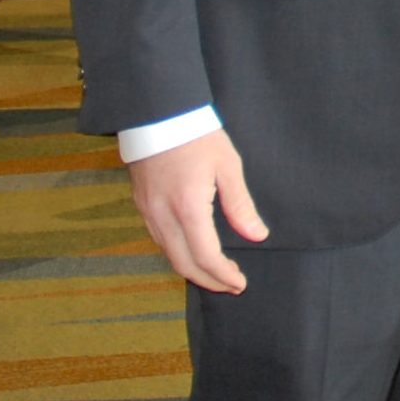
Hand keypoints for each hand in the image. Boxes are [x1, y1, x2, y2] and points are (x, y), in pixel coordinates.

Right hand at [127, 127, 268, 292]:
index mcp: (188, 208)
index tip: (240, 283)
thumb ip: (240, 205)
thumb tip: (257, 235)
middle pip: (183, 264)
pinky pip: (160, 240)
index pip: (206, 256)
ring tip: (216, 273)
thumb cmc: (198, 136)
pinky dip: (178, 253)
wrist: (158, 115)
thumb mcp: (228, 166)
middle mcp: (163, 216)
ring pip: (169, 254)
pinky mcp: (142, 205)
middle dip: (208, 280)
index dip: (224, 275)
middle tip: (231, 286)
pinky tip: (194, 252)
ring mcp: (148, 212)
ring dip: (192, 269)